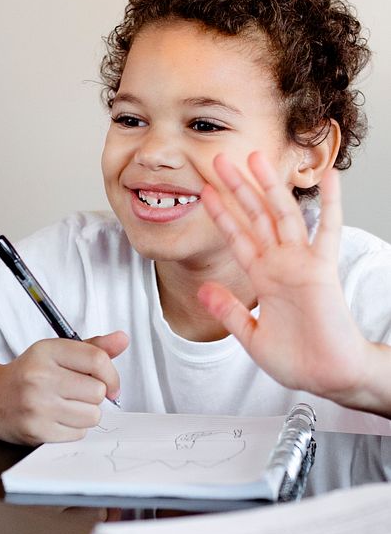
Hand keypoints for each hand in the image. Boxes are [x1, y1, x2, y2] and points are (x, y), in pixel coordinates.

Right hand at [0, 331, 127, 443]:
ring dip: (86, 414)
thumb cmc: (29, 375)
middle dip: (94, 396)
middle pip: (98, 391)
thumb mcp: (56, 353)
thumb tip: (123, 340)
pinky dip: (74, 429)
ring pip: (92, 415)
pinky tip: (58, 419)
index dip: (112, 375)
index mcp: (46, 351)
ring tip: (67, 407)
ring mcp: (36, 405)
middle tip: (77, 394)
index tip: (111, 385)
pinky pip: (78, 434)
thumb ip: (92, 348)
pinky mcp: (36, 430)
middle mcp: (40, 376)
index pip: (97, 360)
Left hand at [198, 152, 372, 407]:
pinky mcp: (322, 269)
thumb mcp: (251, 336)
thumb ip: (228, 311)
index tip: (204, 192)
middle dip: (237, 188)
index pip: (238, 238)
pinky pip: (327, 230)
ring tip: (256, 157)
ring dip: (269, 186)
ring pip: (282, 215)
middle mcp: (281, 265)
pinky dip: (330, 203)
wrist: (328, 376)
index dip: (221, 214)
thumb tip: (203, 290)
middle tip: (219, 160)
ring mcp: (301, 264)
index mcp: (264, 279)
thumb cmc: (299, 360)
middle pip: (255, 217)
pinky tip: (328, 177)